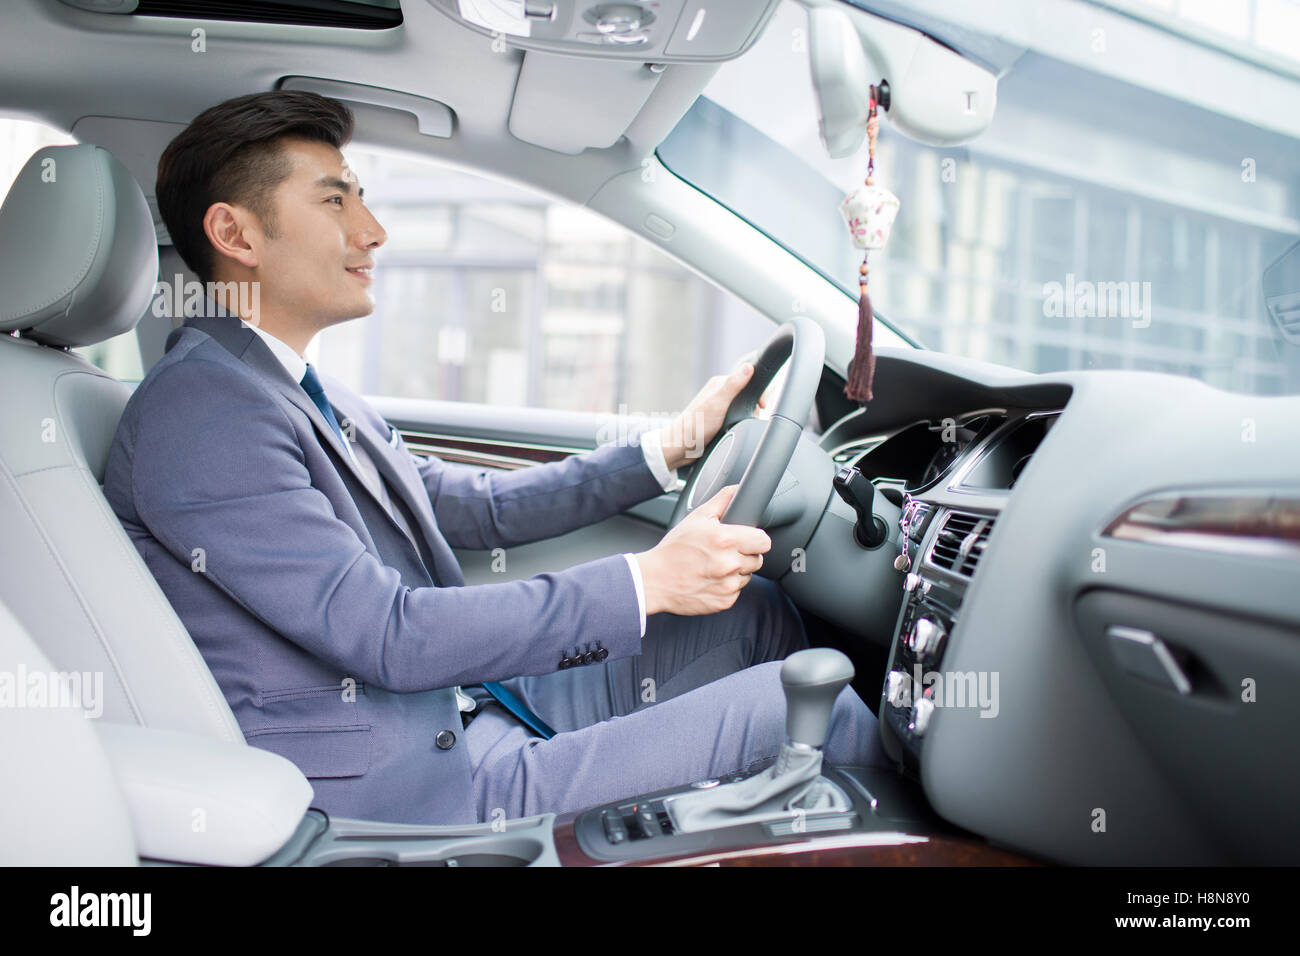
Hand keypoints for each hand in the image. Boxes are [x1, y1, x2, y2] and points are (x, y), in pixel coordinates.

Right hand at [634, 484, 771, 616]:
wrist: (655, 580)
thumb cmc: (673, 549)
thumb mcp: (696, 518)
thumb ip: (722, 500)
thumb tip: (737, 489)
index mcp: (726, 540)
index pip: (764, 541)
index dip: (756, 539)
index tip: (747, 540)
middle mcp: (730, 563)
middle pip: (758, 559)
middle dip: (745, 554)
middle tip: (725, 552)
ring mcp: (728, 585)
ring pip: (748, 575)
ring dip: (737, 571)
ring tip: (715, 566)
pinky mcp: (725, 601)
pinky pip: (736, 591)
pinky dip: (727, 586)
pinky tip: (711, 579)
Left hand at [658, 359, 763, 470]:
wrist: (682, 447)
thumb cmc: (696, 426)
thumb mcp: (718, 403)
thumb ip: (733, 385)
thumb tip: (749, 367)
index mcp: (719, 384)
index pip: (747, 380)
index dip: (757, 393)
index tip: (762, 406)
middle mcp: (719, 393)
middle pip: (747, 395)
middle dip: (752, 408)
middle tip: (746, 419)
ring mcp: (719, 407)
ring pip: (742, 408)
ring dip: (745, 418)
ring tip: (737, 426)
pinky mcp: (718, 419)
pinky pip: (736, 419)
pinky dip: (739, 425)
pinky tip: (733, 430)